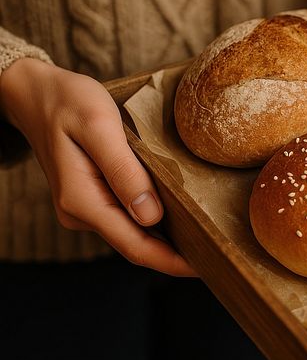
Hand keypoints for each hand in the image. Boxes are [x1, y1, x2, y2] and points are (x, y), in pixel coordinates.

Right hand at [0, 58, 194, 275]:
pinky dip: (154, 223)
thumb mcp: (99, 126)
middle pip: (135, 246)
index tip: (207, 265)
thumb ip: (124, 171)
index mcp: (82, 200)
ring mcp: (85, 207)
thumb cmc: (68, 102)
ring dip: (167, 241)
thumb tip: (151, 216)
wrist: (35, 94)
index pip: (134, 246)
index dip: (171, 261)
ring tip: (207, 240)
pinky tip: (181, 218)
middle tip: (219, 255)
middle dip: (175, 256)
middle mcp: (81, 212)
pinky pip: (126, 218)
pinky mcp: (92, 197)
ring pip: (132, 234)